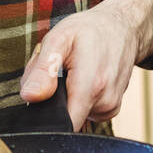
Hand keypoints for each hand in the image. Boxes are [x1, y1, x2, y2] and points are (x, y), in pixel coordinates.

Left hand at [18, 0, 152, 131]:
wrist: (122, 27)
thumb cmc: (90, 30)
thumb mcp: (59, 38)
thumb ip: (42, 69)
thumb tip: (29, 97)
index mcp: (90, 86)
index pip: (62, 125)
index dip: (45, 116)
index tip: (43, 96)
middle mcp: (105, 101)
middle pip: (64, 117)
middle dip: (53, 101)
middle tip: (56, 73)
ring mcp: (110, 107)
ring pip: (75, 114)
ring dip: (67, 98)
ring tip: (71, 72)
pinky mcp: (112, 109)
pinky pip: (86, 112)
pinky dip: (79, 99)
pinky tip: (82, 80)